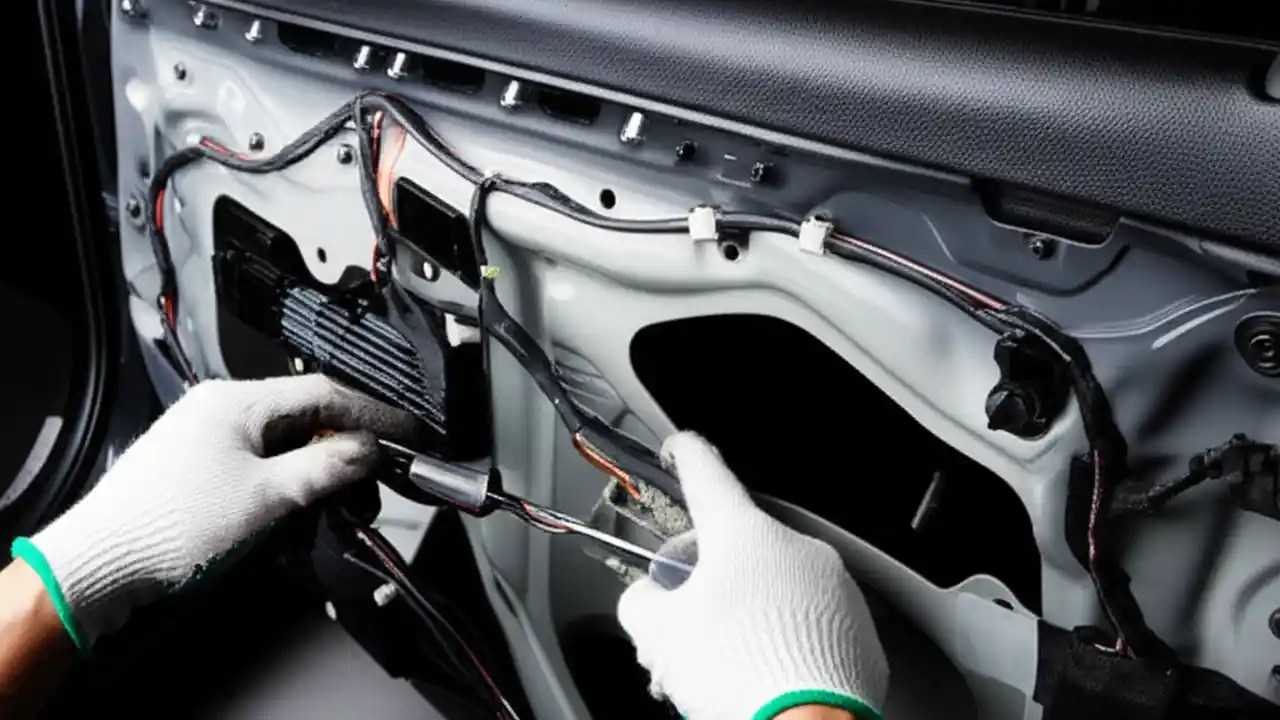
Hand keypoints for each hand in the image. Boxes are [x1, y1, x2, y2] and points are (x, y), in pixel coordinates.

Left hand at [16, 374, 419, 649]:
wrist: (101, 565)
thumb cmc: (172, 524)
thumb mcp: (268, 496)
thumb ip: (328, 466)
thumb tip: (371, 448)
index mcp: (234, 400)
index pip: (323, 392)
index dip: (373, 412)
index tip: (408, 432)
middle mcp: (220, 410)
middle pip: (306, 418)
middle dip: (347, 450)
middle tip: (376, 482)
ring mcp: (208, 440)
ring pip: (286, 445)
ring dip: (318, 473)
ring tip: (337, 505)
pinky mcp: (201, 471)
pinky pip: (262, 466)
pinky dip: (289, 486)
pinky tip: (298, 511)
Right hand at [618, 432, 888, 719]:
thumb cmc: (737, 675)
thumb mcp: (658, 633)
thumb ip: (644, 600)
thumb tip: (650, 600)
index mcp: (744, 535)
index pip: (707, 474)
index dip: (685, 455)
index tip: (680, 447)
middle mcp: (796, 549)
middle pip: (737, 547)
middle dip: (706, 578)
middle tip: (682, 620)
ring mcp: (835, 587)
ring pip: (775, 586)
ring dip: (746, 611)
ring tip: (725, 661)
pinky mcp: (859, 628)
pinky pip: (811, 620)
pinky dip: (785, 637)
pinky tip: (766, 672)